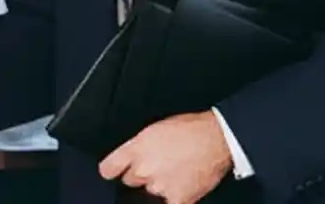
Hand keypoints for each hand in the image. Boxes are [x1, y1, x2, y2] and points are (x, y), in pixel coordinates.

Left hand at [98, 112, 232, 203]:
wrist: (217, 138)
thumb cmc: (189, 128)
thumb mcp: (154, 129)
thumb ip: (138, 145)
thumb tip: (132, 154)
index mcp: (136, 149)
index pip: (108, 169)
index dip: (111, 170)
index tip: (114, 171)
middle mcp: (144, 169)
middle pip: (130, 180)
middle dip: (140, 174)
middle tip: (157, 164)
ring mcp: (160, 186)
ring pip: (149, 192)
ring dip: (158, 185)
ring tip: (174, 171)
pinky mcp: (178, 199)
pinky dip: (172, 197)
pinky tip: (180, 187)